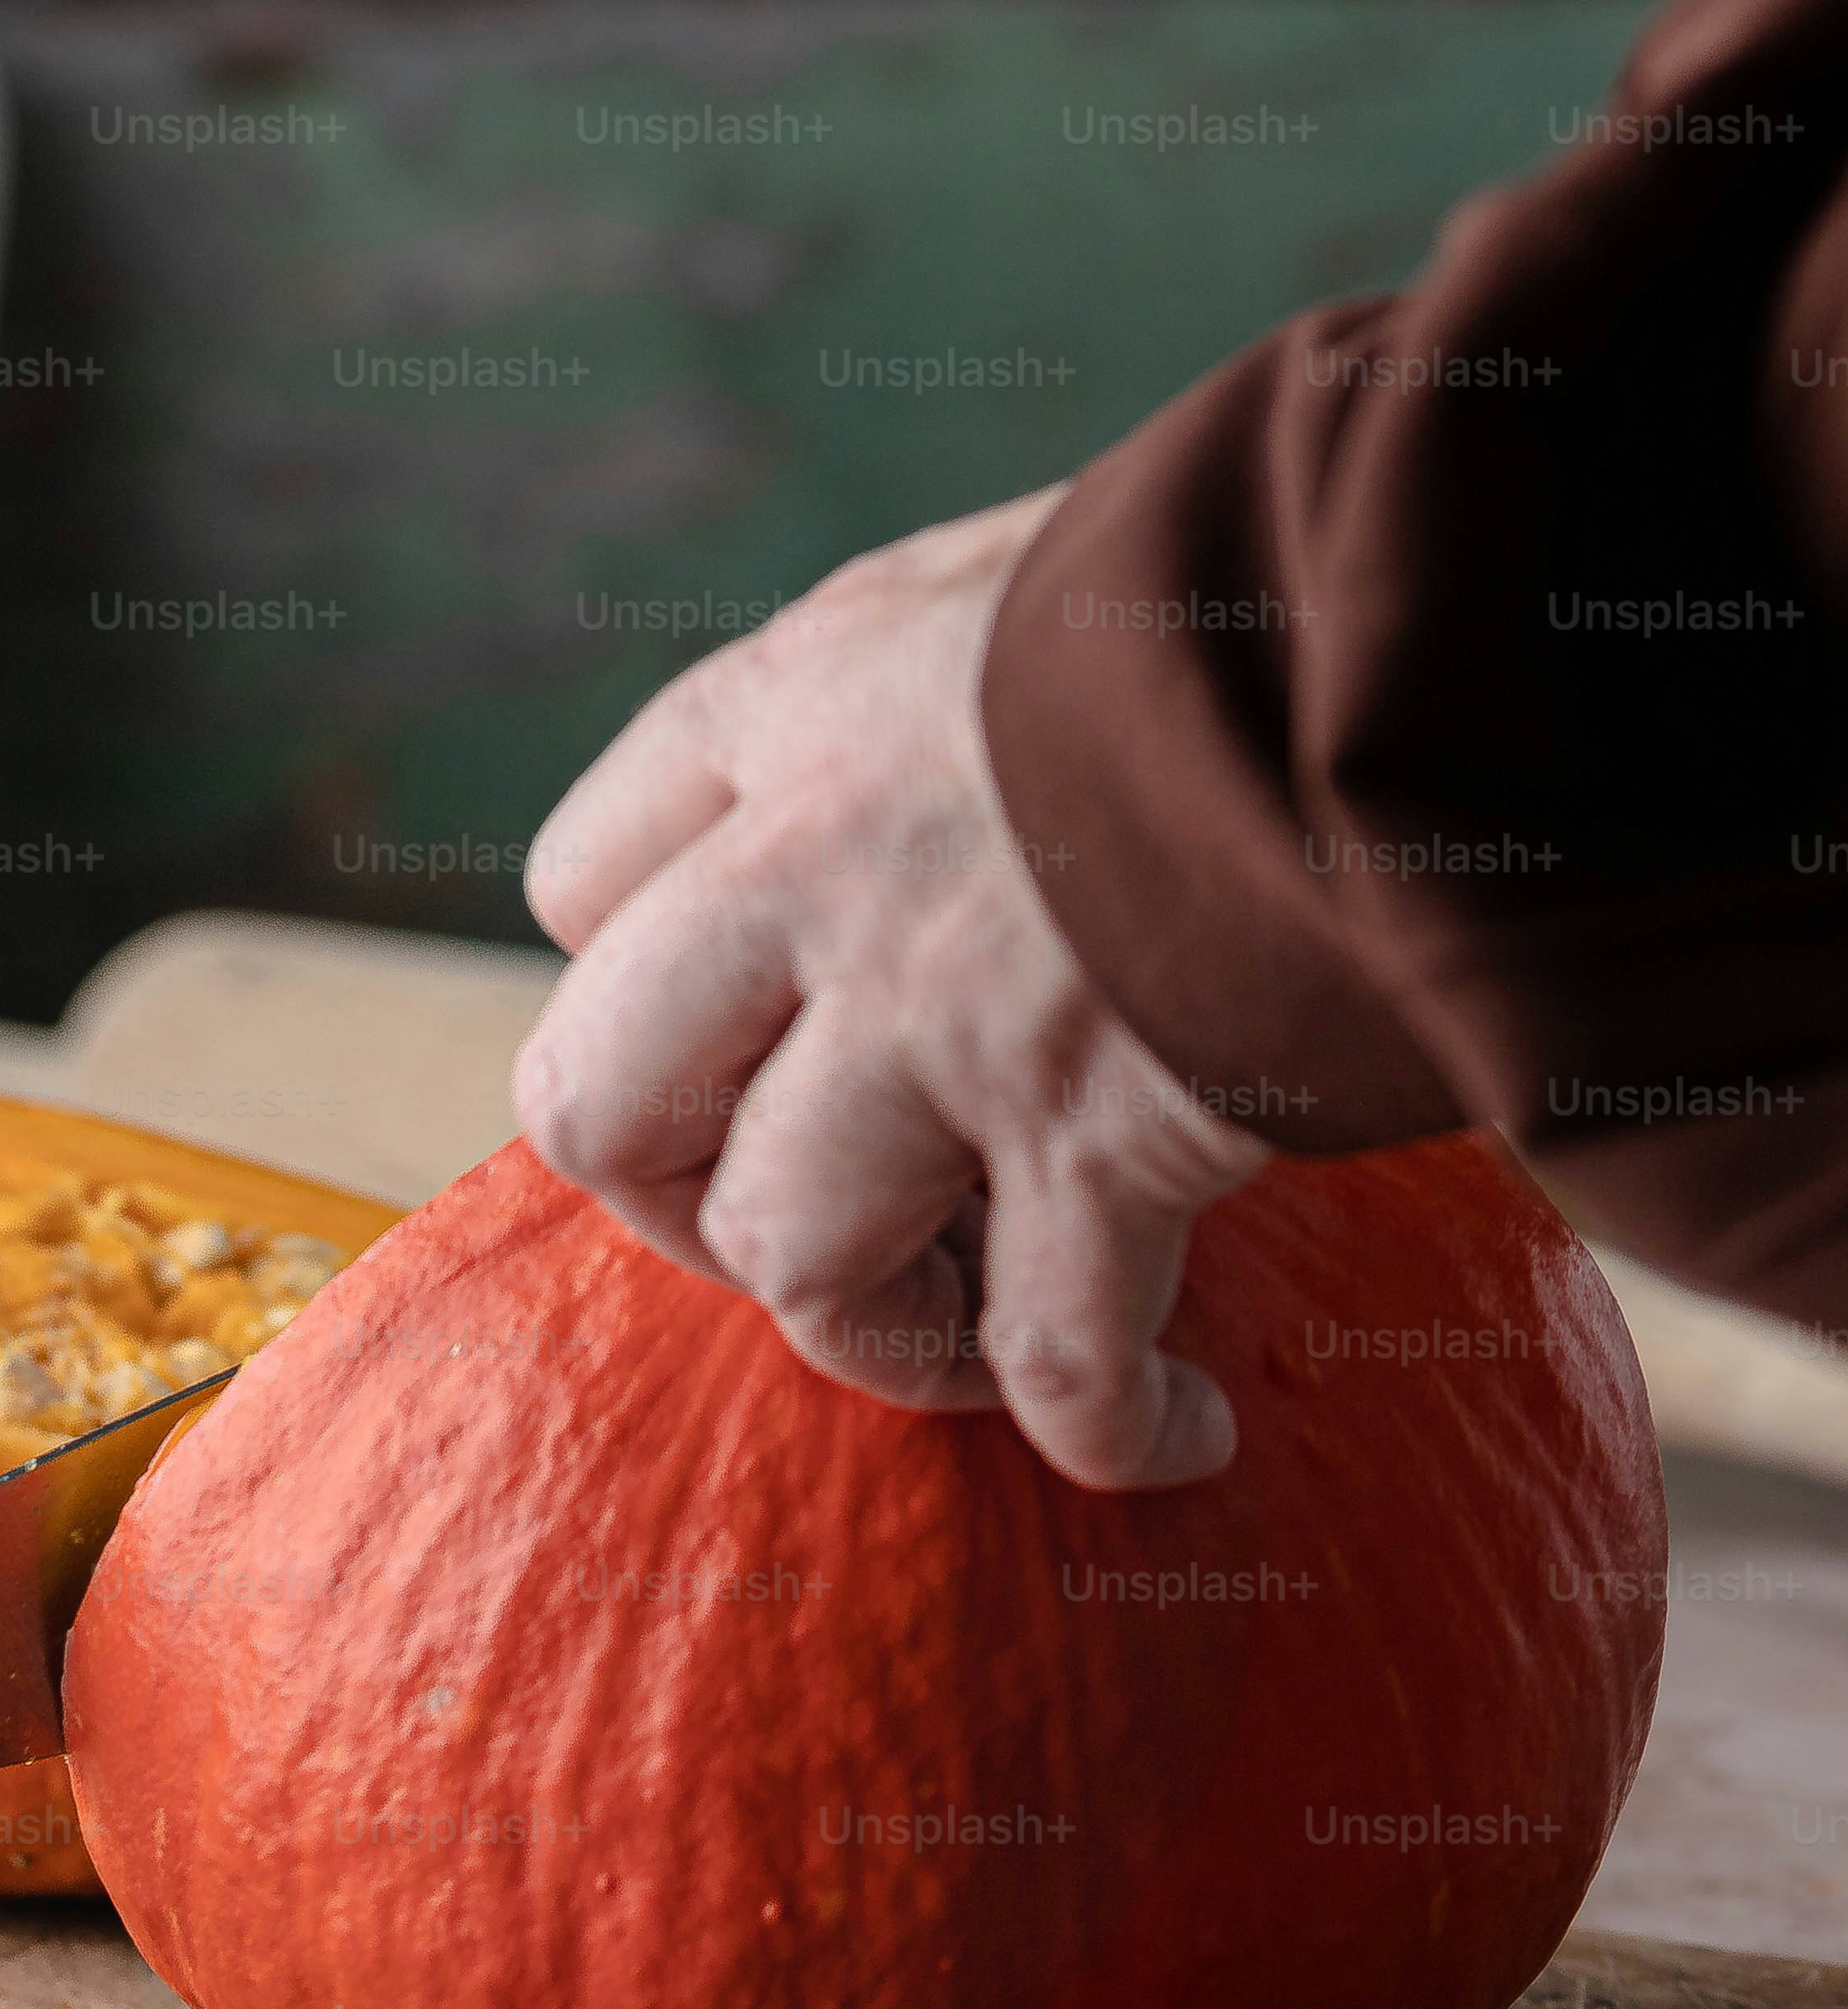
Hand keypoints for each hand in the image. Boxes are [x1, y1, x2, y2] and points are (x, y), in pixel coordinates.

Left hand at [511, 490, 1265, 1487]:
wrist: (1431, 616)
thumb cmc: (1257, 574)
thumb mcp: (1017, 578)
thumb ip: (926, 694)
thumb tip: (952, 769)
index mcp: (785, 709)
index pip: (578, 890)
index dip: (647, 990)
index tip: (750, 1033)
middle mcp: (814, 868)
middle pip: (598, 1101)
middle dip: (680, 1201)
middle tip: (800, 1221)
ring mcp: (942, 1014)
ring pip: (789, 1251)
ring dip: (879, 1332)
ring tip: (982, 1335)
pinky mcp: (1104, 1136)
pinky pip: (1051, 1359)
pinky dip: (1105, 1430)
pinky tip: (1173, 1434)